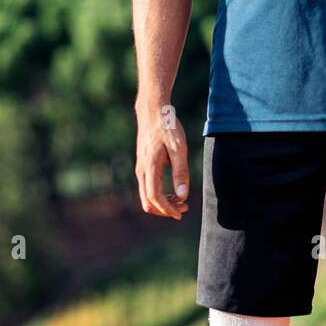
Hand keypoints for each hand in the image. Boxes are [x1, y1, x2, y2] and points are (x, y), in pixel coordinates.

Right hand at [135, 103, 189, 219]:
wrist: (152, 110)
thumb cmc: (167, 126)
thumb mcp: (179, 148)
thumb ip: (181, 172)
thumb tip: (182, 195)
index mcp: (150, 167)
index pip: (154, 197)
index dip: (167, 209)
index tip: (180, 214)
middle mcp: (141, 171)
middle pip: (147, 202)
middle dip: (165, 210)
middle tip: (184, 208)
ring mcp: (140, 169)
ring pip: (147, 197)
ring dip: (163, 204)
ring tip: (182, 201)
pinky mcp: (143, 167)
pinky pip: (148, 189)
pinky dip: (160, 196)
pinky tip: (174, 192)